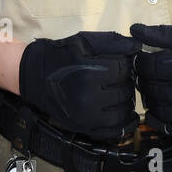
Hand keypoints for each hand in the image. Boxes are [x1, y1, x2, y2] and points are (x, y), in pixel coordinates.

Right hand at [18, 31, 138, 140]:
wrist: (33, 76)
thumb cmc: (60, 56)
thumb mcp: (84, 41)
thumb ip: (112, 42)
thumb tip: (138, 46)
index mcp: (89, 73)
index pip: (123, 69)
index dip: (124, 64)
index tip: (118, 62)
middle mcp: (89, 98)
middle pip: (125, 90)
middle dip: (125, 81)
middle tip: (118, 77)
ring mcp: (87, 116)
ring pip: (122, 111)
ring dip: (126, 101)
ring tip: (118, 91)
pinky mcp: (84, 128)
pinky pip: (113, 131)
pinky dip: (124, 124)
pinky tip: (127, 115)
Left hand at [130, 23, 171, 136]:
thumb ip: (161, 34)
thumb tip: (134, 30)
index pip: (149, 68)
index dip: (139, 61)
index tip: (140, 56)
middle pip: (149, 88)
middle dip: (143, 77)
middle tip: (146, 70)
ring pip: (155, 108)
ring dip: (149, 96)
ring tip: (154, 84)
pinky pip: (168, 127)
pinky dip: (158, 118)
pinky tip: (156, 106)